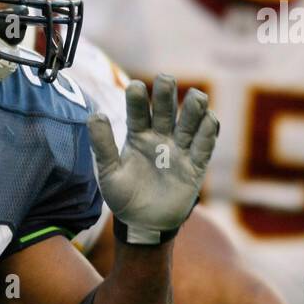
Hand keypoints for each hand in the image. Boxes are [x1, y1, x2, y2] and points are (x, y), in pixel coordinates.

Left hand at [88, 74, 216, 244]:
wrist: (142, 224)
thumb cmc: (123, 196)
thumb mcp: (108, 172)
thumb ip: (103, 145)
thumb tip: (94, 115)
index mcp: (137, 136)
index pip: (138, 111)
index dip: (137, 99)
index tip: (135, 87)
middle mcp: (160, 137)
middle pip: (166, 110)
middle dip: (167, 94)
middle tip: (165, 80)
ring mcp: (179, 150)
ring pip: (190, 123)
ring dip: (194, 108)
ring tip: (196, 97)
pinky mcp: (195, 166)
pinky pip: (204, 146)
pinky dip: (208, 132)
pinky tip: (209, 120)